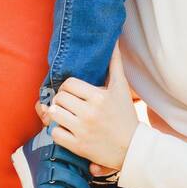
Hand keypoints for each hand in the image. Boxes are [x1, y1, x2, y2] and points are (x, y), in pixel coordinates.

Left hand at [34, 49, 137, 171]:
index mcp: (99, 97)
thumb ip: (115, 63)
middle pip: (59, 98)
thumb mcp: (122, 88)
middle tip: (68, 104)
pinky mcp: (78, 146)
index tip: (73, 92)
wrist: (132, 148)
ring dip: (57, 114)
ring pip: (54, 114)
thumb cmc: (125, 115)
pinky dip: (58, 131)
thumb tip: (114, 40)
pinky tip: (67, 129)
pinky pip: (55, 133)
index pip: (68, 84)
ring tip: (65, 115)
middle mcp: (89, 113)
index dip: (68, 87)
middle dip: (62, 100)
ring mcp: (83, 130)